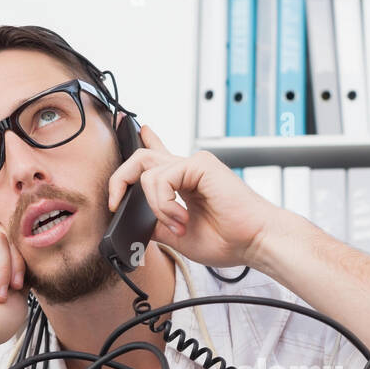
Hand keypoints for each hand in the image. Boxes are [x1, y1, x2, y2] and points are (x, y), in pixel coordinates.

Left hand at [107, 125, 284, 269]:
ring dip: (155, 206)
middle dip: (119, 179)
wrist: (254, 242)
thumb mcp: (179, 236)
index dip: (143, 140)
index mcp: (186, 183)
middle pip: (141, 158)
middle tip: (115, 203)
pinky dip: (164, 203)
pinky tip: (182, 218)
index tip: (130, 127)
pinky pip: (161, 178)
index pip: (157, 155)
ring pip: (146, 172)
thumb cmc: (229, 240)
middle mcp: (189, 170)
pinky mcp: (199, 164)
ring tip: (178, 224)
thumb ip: (156, 224)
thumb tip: (132, 220)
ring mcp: (194, 165)